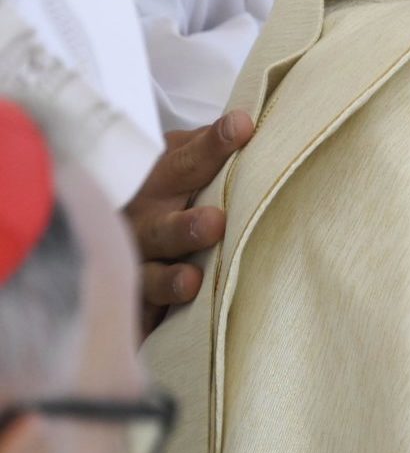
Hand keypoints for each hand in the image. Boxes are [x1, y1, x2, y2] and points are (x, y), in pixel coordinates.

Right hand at [124, 110, 253, 336]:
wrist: (116, 227)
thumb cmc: (170, 190)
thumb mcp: (181, 161)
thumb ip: (209, 148)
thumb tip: (250, 123)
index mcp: (157, 182)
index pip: (186, 162)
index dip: (212, 146)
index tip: (242, 127)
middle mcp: (143, 223)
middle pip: (162, 227)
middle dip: (186, 227)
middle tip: (215, 222)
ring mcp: (136, 265)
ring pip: (148, 275)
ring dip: (168, 279)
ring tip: (191, 281)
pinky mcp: (136, 304)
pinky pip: (139, 317)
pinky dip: (147, 323)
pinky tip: (161, 329)